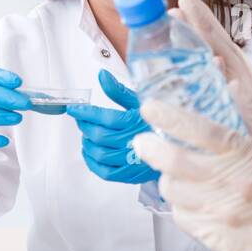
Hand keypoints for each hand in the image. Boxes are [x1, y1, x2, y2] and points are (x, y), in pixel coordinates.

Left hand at [64, 69, 159, 184]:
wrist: (176, 146)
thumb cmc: (156, 122)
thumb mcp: (140, 101)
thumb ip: (118, 90)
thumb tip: (102, 76)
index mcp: (138, 122)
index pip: (105, 118)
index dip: (86, 113)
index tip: (74, 108)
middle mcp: (135, 142)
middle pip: (100, 136)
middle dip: (85, 126)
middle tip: (81, 119)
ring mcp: (132, 161)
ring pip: (99, 154)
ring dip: (87, 142)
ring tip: (87, 134)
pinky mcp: (130, 175)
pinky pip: (105, 172)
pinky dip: (92, 162)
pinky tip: (89, 152)